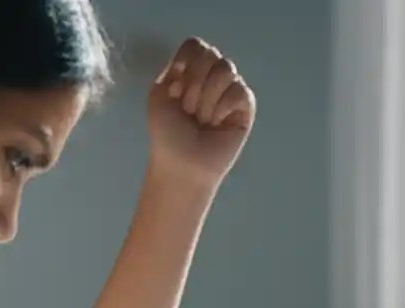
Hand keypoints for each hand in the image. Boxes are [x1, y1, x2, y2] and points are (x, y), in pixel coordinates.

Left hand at [148, 37, 256, 186]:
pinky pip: (239, 90)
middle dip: (194, 82)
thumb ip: (175, 69)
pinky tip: (217, 124)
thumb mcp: (159, 95)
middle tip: (187, 110)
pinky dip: (223, 106)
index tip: (175, 86)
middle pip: (211, 54)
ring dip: (207, 97)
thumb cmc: (167, 135)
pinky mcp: (246, 107)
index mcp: (190, 72)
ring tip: (202, 120)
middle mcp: (211, 78)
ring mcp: (230, 91)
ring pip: (226, 69)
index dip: (186, 60)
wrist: (181, 164)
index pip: (197, 45)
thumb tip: (194, 62)